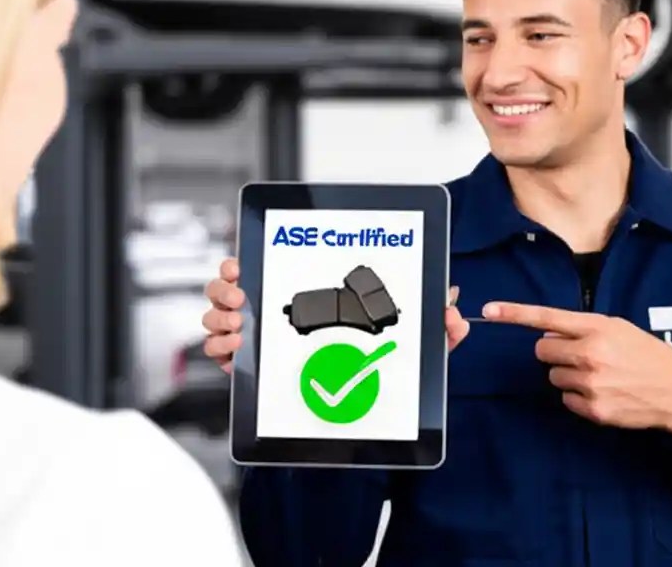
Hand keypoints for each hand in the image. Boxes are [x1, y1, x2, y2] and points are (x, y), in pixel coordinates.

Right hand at [202, 258, 470, 373]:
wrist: (365, 411)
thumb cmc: (384, 368)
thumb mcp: (411, 346)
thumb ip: (441, 330)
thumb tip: (454, 312)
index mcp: (308, 294)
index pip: (265, 264)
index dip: (242, 260)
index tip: (240, 264)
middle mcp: (275, 313)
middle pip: (227, 288)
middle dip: (222, 290)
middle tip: (241, 298)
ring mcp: (259, 341)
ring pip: (217, 318)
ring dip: (219, 319)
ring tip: (241, 328)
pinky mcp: (251, 370)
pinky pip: (220, 355)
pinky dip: (220, 351)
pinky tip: (236, 352)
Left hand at [482, 301, 671, 434]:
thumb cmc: (648, 355)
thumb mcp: (619, 329)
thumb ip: (583, 328)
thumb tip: (549, 334)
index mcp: (597, 328)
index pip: (547, 318)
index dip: (514, 313)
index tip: (489, 310)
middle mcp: (589, 354)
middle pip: (542, 351)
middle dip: (555, 352)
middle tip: (581, 356)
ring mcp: (589, 383)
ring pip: (553, 376)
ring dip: (568, 375)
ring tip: (599, 376)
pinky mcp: (591, 409)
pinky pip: (566, 399)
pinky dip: (578, 396)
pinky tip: (603, 392)